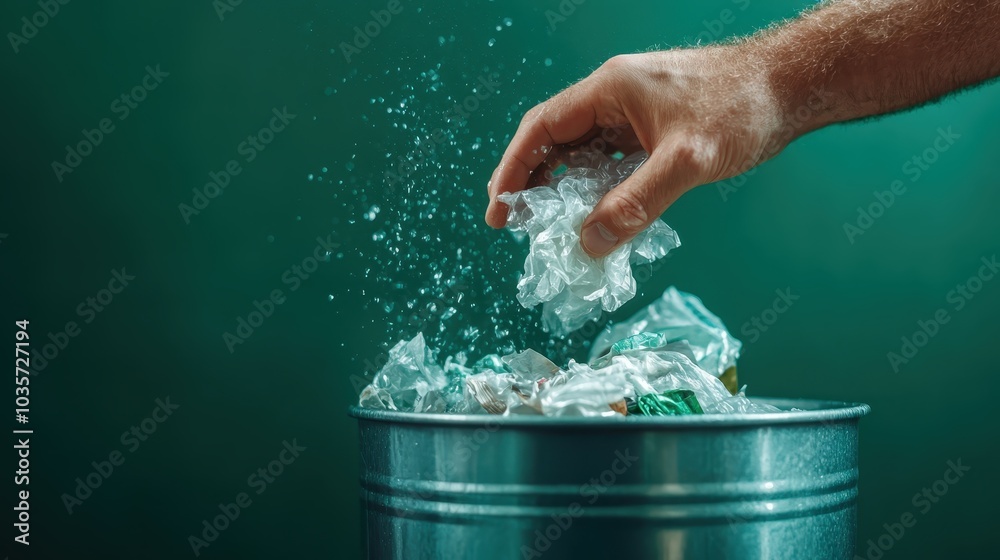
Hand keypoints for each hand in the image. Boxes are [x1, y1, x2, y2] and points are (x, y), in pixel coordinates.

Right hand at [485, 47, 790, 256]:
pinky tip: (597, 211)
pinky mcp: (652, 126)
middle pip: (554, 139)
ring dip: (564, 185)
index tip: (499, 208)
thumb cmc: (742, 106)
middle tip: (517, 224)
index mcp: (610, 90)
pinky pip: (610, 157)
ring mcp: (633, 110)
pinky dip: (597, 185)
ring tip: (550, 223)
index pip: (542, 128)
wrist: (791, 85)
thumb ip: (635, 203)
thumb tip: (588, 243)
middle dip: (532, 181)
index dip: (513, 168)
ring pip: (582, 150)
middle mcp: (614, 96)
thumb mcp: (686, 160)